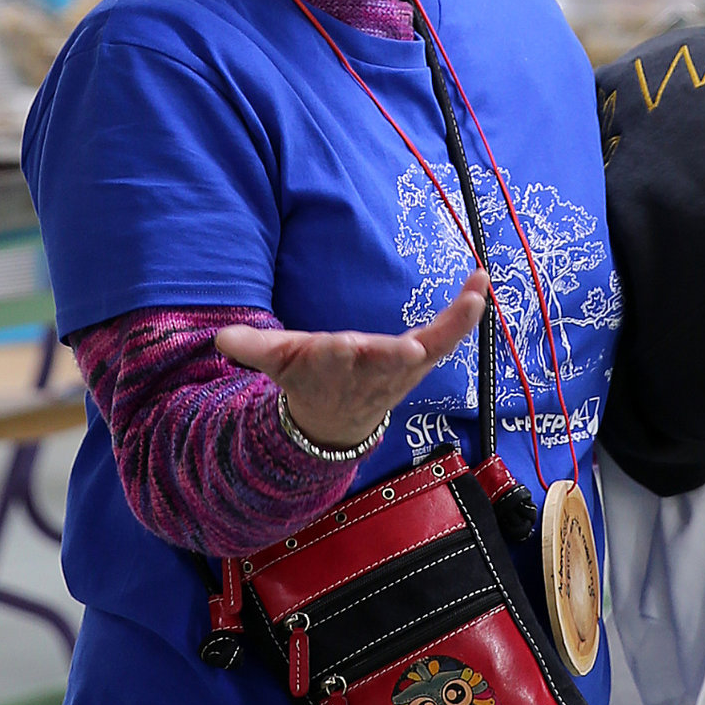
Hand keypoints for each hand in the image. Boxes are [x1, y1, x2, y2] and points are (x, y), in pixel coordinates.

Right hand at [216, 269, 488, 453]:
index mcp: (331, 367)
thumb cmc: (306, 379)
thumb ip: (253, 347)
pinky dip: (466, 312)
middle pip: (384, 362)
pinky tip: (481, 282)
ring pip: (431, 349)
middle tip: (413, 351)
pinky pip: (449, 334)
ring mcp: (401, 367)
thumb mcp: (277, 362)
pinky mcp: (423, 357)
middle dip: (395, 357)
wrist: (334, 422)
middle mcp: (371, 370)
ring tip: (475, 298)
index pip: (331, 360)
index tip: (337, 346)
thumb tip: (222, 339)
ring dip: (453, 326)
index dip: (336, 354)